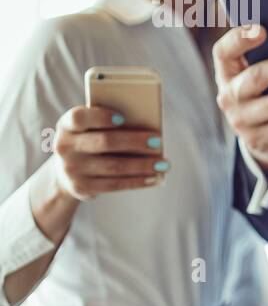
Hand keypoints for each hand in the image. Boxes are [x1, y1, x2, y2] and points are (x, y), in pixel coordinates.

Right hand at [49, 106, 166, 201]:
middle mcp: (64, 147)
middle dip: (134, 141)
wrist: (67, 172)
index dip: (100, 117)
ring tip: (164, 163)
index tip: (123, 118)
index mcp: (67, 125)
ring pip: (114, 166)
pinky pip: (115, 184)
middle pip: (104, 142)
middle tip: (158, 141)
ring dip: (143, 165)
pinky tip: (156, 178)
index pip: (79, 117)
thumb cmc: (90, 141)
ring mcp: (71, 169)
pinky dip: (139, 181)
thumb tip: (148, 129)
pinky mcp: (82, 187)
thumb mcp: (92, 129)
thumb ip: (110, 124)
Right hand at [214, 24, 267, 172]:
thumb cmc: (266, 88)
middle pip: (255, 78)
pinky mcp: (258, 139)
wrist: (260, 134)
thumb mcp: (258, 69)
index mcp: (227, 70)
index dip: (240, 39)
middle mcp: (229, 95)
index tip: (262, 29)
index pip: (224, 51)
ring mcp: (241, 119)